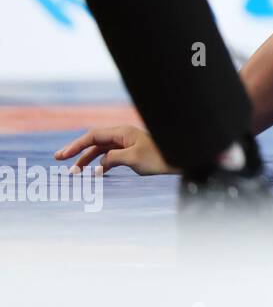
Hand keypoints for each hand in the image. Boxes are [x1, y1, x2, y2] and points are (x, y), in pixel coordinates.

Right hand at [54, 125, 178, 175]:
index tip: (62, 155)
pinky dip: (100, 164)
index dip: (76, 145)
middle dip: (77, 151)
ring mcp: (126, 144)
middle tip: (59, 159)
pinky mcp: (130, 152)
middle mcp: (123, 135)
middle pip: (95, 141)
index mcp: (123, 132)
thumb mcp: (133, 159)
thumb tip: (99, 163)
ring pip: (101, 150)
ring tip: (75, 172)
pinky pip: (110, 156)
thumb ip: (112, 159)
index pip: (93, 136)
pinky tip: (94, 173)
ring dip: (88, 160)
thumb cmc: (158, 159)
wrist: (178, 162)